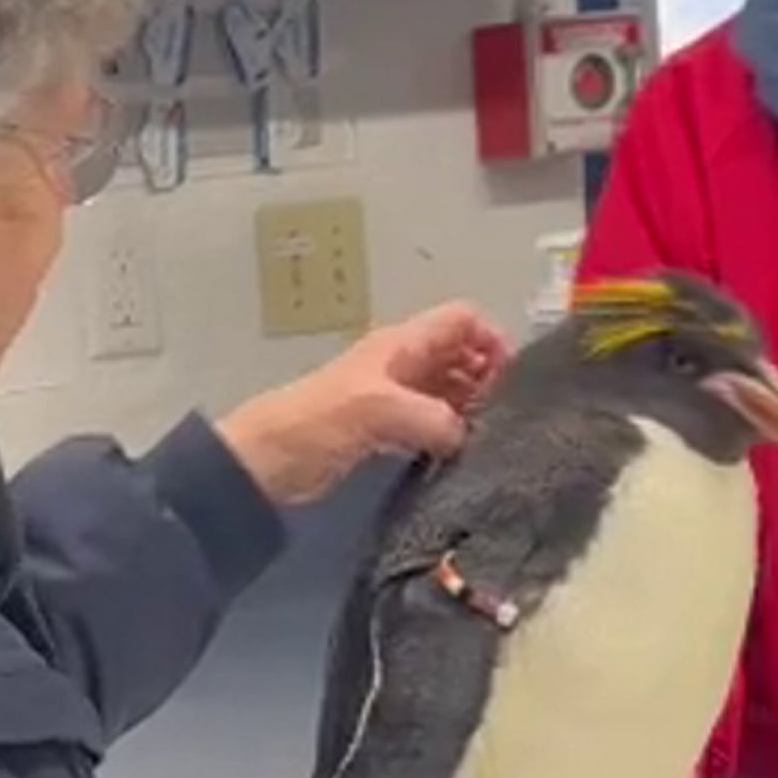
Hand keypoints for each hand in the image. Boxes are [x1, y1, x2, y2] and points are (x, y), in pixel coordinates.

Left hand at [216, 302, 508, 505]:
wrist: (267, 458)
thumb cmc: (318, 421)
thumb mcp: (380, 410)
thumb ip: (434, 418)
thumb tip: (468, 437)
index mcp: (401, 343)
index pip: (461, 319)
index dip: (491, 338)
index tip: (510, 378)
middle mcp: (402, 362)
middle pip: (460, 353)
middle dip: (488, 376)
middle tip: (503, 414)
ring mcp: (393, 396)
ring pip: (447, 388)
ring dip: (470, 406)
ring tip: (489, 437)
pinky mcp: (383, 429)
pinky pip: (429, 420)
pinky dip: (448, 431)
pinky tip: (460, 453)